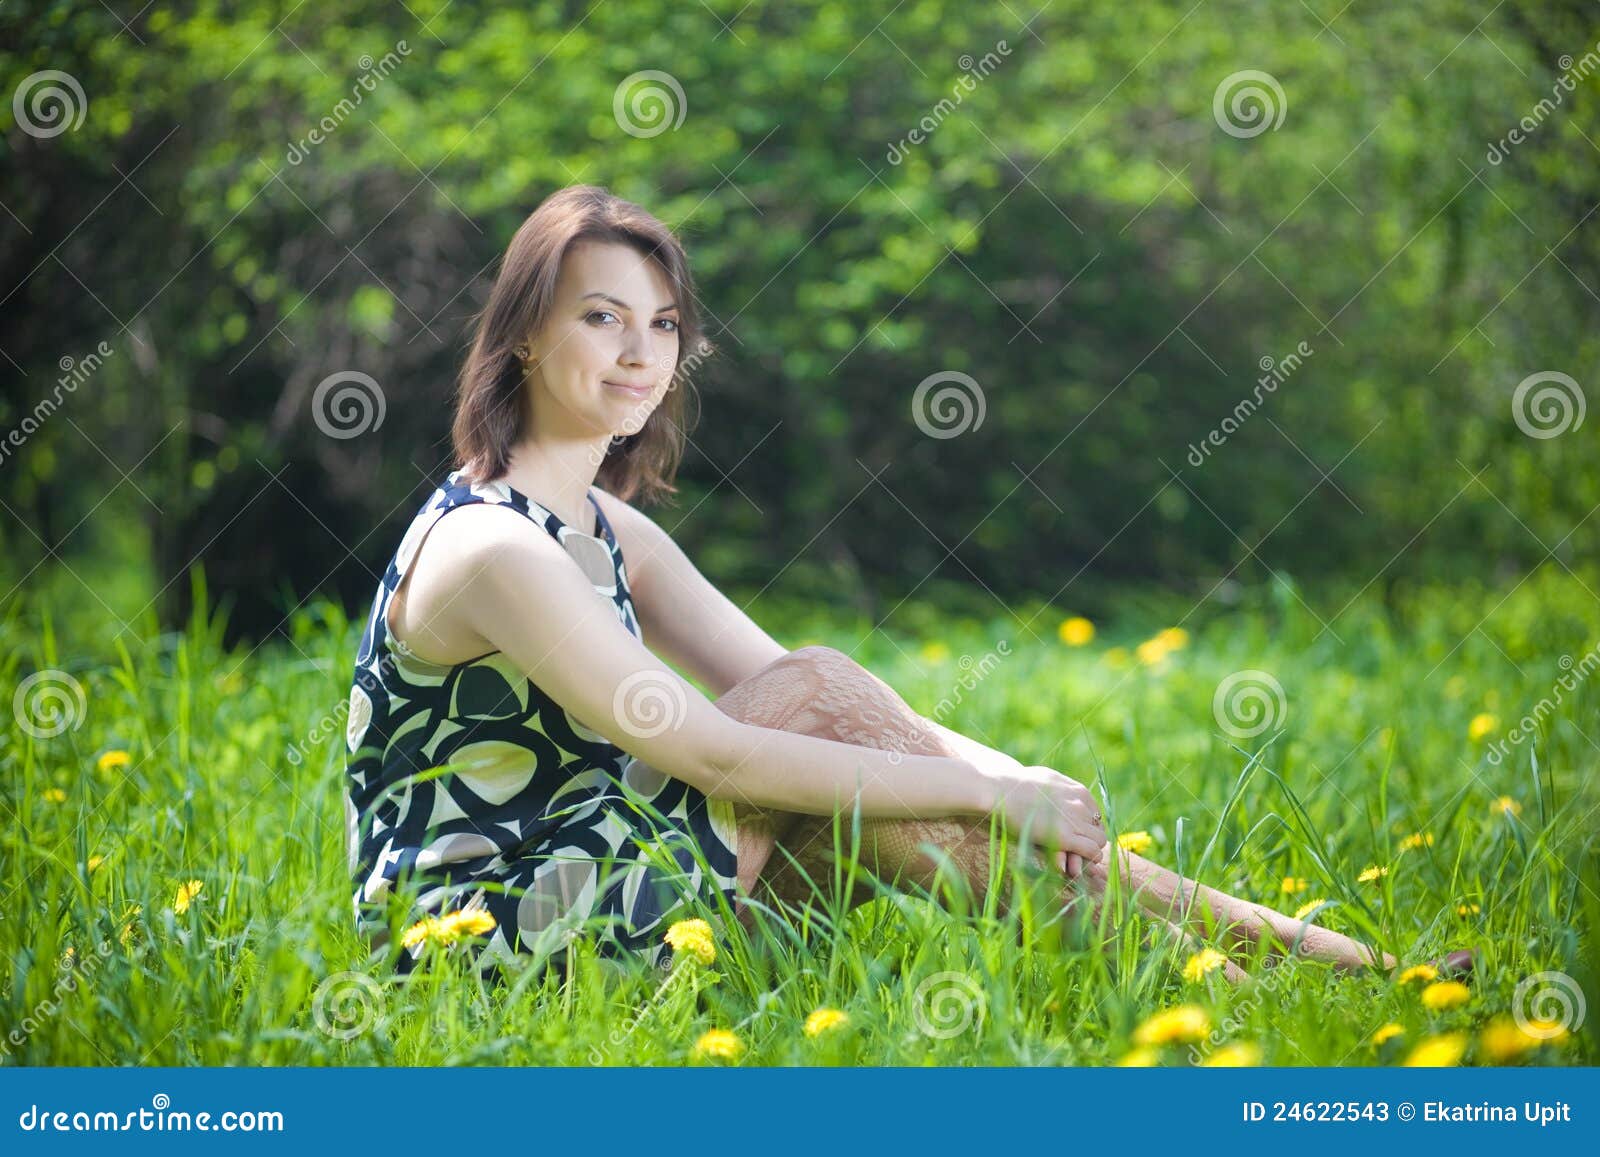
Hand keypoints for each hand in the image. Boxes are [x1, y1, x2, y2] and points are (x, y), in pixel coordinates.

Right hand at [987, 765, 1106, 873]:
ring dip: (1091, 850)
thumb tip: (1066, 790)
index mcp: (1078, 791)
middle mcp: (1080, 804)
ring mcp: (1074, 820)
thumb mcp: (1048, 778)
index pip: (1095, 813)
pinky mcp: (1065, 837)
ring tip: (1080, 858)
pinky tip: (1080, 864)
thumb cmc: (1017, 785)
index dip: (1088, 826)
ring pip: (1099, 840)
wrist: (1001, 790)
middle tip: (1080, 849)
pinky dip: (1090, 858)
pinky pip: (1091, 851)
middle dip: (1091, 839)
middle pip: (1099, 827)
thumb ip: (1063, 787)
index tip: (1079, 835)